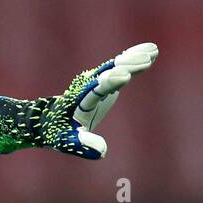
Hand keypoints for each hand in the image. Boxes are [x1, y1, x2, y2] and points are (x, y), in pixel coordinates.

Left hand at [35, 42, 158, 158]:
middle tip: (144, 60)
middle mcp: (87, 87)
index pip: (94, 89)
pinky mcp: (105, 82)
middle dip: (124, 66)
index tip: (123, 74)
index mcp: (77, 100)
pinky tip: (153, 50)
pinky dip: (134, 59)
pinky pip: (121, 68)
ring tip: (152, 52)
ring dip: (132, 59)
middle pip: (107, 73)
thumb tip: (102, 152)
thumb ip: (82, 144)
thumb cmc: (58, 132)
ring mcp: (96, 82)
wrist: (50, 119)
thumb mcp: (66, 141)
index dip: (108, 82)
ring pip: (115, 67)